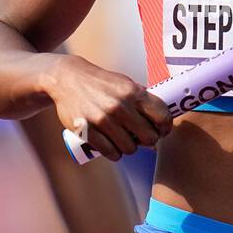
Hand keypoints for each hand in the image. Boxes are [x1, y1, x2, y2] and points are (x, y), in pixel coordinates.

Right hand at [46, 55, 172, 160]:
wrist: (68, 79)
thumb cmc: (102, 84)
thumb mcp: (126, 84)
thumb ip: (142, 103)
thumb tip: (159, 130)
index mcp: (134, 92)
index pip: (162, 116)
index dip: (165, 128)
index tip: (161, 131)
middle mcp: (120, 106)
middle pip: (149, 138)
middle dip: (148, 140)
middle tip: (141, 138)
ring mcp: (103, 120)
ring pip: (130, 148)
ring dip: (129, 148)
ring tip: (124, 140)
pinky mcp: (87, 131)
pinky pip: (110, 153)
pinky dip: (114, 153)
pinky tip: (113, 147)